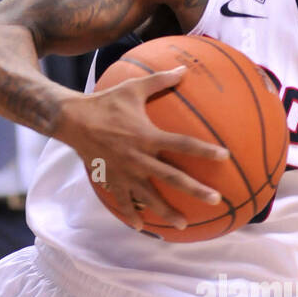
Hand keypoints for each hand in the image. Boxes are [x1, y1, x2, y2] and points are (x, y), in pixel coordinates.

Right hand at [57, 66, 228, 230]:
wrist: (72, 120)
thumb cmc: (105, 102)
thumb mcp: (133, 88)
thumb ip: (160, 80)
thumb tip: (183, 69)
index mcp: (148, 136)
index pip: (183, 144)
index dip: (205, 150)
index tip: (225, 157)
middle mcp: (139, 158)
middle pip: (172, 178)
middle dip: (195, 190)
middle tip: (215, 200)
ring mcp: (125, 172)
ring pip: (150, 197)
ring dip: (167, 212)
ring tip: (184, 224)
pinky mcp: (111, 180)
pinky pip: (123, 202)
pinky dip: (131, 215)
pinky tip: (142, 227)